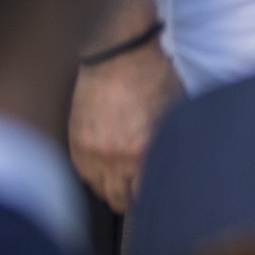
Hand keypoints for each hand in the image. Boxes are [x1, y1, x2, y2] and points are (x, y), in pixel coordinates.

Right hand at [71, 36, 180, 212]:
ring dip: (114, 190)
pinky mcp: (76, 143)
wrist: (117, 54)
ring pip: (101, 190)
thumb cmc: (154, 77)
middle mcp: (113, 156)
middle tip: (144, 196)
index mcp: (141, 149)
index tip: (161, 198)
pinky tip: (110, 171)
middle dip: (133, 200)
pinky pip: (85, 174)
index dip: (154, 199)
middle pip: (120, 199)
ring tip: (128, 184)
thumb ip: (173, 144)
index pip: (144, 194)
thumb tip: (178, 166)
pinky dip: (97, 176)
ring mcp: (91, 151)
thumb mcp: (176, 112)